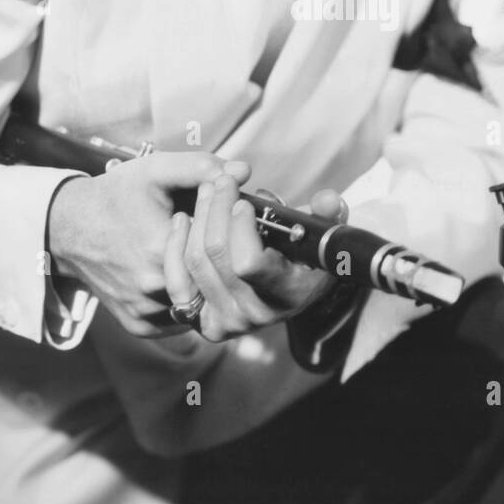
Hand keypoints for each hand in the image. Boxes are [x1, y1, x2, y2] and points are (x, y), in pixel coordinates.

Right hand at [47, 152, 244, 337]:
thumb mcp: (155, 171)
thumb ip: (200, 167)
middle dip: (223, 258)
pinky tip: (191, 279)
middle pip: (213, 278)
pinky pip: (180, 321)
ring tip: (211, 258)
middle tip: (225, 238)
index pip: (219, 247)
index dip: (230, 230)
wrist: (69, 229)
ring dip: (210, 284)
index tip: (231, 215)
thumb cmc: (116, 196)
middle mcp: (152, 288)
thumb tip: (243, 172)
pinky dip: (191, 301)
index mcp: (160, 249)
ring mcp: (145, 312)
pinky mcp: (139, 325)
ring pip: (201, 304)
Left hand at [164, 172, 348, 343]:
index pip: (249, 263)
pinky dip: (175, 247)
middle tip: (220, 181)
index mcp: (288, 295)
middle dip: (215, 209)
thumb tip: (328, 200)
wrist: (288, 292)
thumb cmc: (305, 256)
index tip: (243, 201)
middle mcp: (254, 315)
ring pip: (195, 262)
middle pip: (217, 256)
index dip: (241, 228)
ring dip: (197, 219)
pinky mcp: (200, 320)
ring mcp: (225, 322)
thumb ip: (328, 215)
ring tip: (204, 191)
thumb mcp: (323, 235)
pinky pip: (177, 281)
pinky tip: (182, 220)